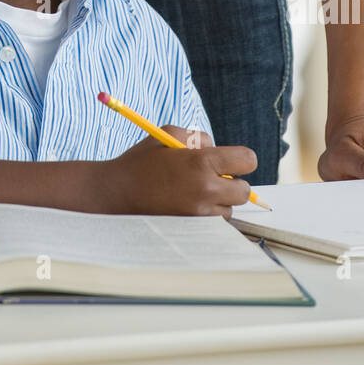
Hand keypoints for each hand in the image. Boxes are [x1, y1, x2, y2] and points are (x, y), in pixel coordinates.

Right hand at [98, 125, 255, 215]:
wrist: (116, 194)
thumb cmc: (141, 161)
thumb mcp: (168, 134)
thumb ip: (198, 137)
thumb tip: (216, 148)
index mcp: (201, 162)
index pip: (247, 160)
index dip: (241, 159)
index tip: (232, 162)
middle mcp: (205, 190)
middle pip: (244, 191)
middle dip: (233, 183)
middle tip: (214, 178)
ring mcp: (199, 214)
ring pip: (229, 210)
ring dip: (219, 201)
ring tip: (194, 192)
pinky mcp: (193, 230)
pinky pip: (213, 224)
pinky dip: (207, 215)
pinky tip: (187, 205)